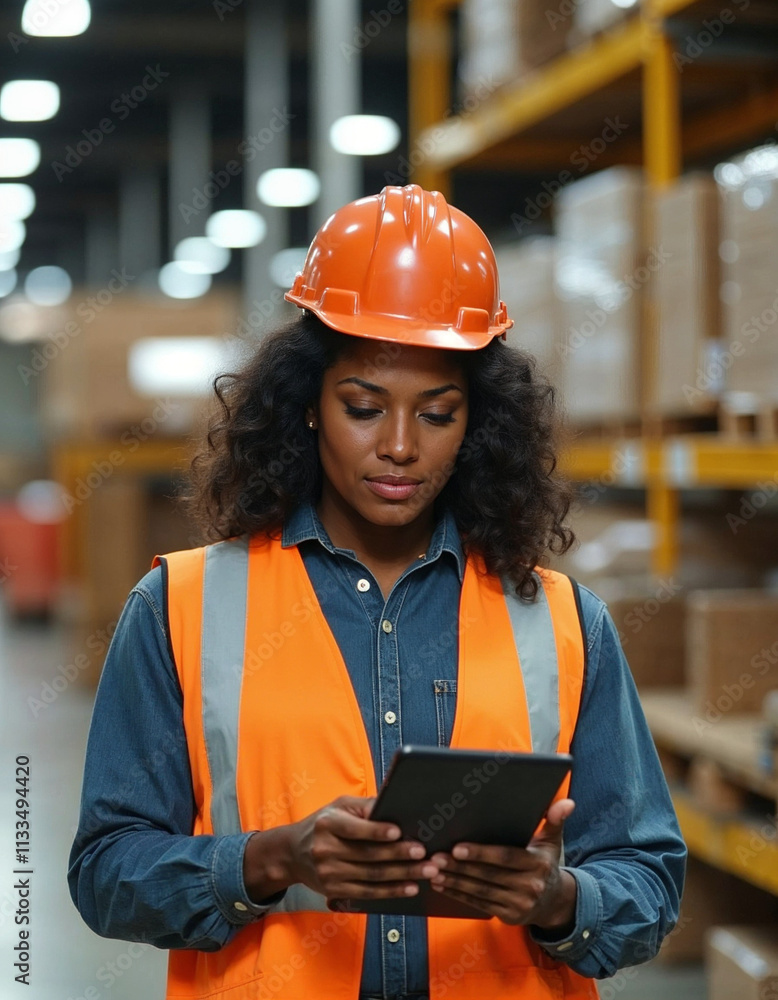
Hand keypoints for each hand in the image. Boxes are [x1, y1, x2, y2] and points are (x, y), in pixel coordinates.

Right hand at [283, 795, 440, 901]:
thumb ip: (364, 806)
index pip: (354, 829)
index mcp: (328, 823)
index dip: (376, 831)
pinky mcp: (334, 891)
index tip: (398, 832)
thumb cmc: (324, 823)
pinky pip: (367, 893)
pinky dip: (390, 892)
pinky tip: (409, 888)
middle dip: (400, 855)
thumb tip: (393, 803)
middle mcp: (325, 849)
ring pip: (371, 876)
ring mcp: (329, 873)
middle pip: (368, 855)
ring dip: (402, 875)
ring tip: (426, 871)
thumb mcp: (338, 806)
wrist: (292, 853)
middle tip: (425, 854)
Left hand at [426, 798, 576, 927]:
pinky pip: (480, 904)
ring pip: (480, 892)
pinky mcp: (508, 917)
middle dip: (459, 867)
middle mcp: (529, 887)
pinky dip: (459, 895)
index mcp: (538, 864)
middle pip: (488, 876)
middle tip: (435, 857)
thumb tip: (567, 802)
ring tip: (433, 870)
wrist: (556, 903)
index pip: (505, 857)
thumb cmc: (546, 863)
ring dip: (454, 882)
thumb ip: (555, 820)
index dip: (480, 853)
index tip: (457, 847)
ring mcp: (519, 905)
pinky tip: (442, 885)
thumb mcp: (552, 841)